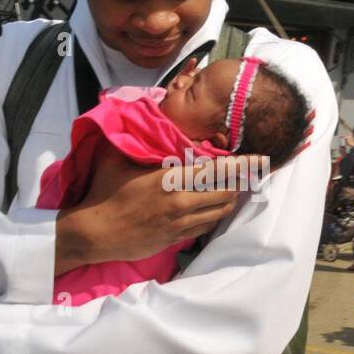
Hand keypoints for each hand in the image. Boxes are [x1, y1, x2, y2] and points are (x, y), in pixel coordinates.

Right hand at [55, 149, 250, 274]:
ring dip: (229, 199)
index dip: (242, 165)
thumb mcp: (116, 157)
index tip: (260, 159)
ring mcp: (180, 224)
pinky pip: (205, 227)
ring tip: (234, 188)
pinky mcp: (175, 239)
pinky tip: (213, 208)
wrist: (94, 233)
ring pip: (220, 212)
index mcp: (171, 180)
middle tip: (248, 173)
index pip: (217, 171)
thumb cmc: (104, 192)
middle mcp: (181, 203)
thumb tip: (144, 114)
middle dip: (240, 182)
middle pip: (226, 192)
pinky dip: (213, 215)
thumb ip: (135, 137)